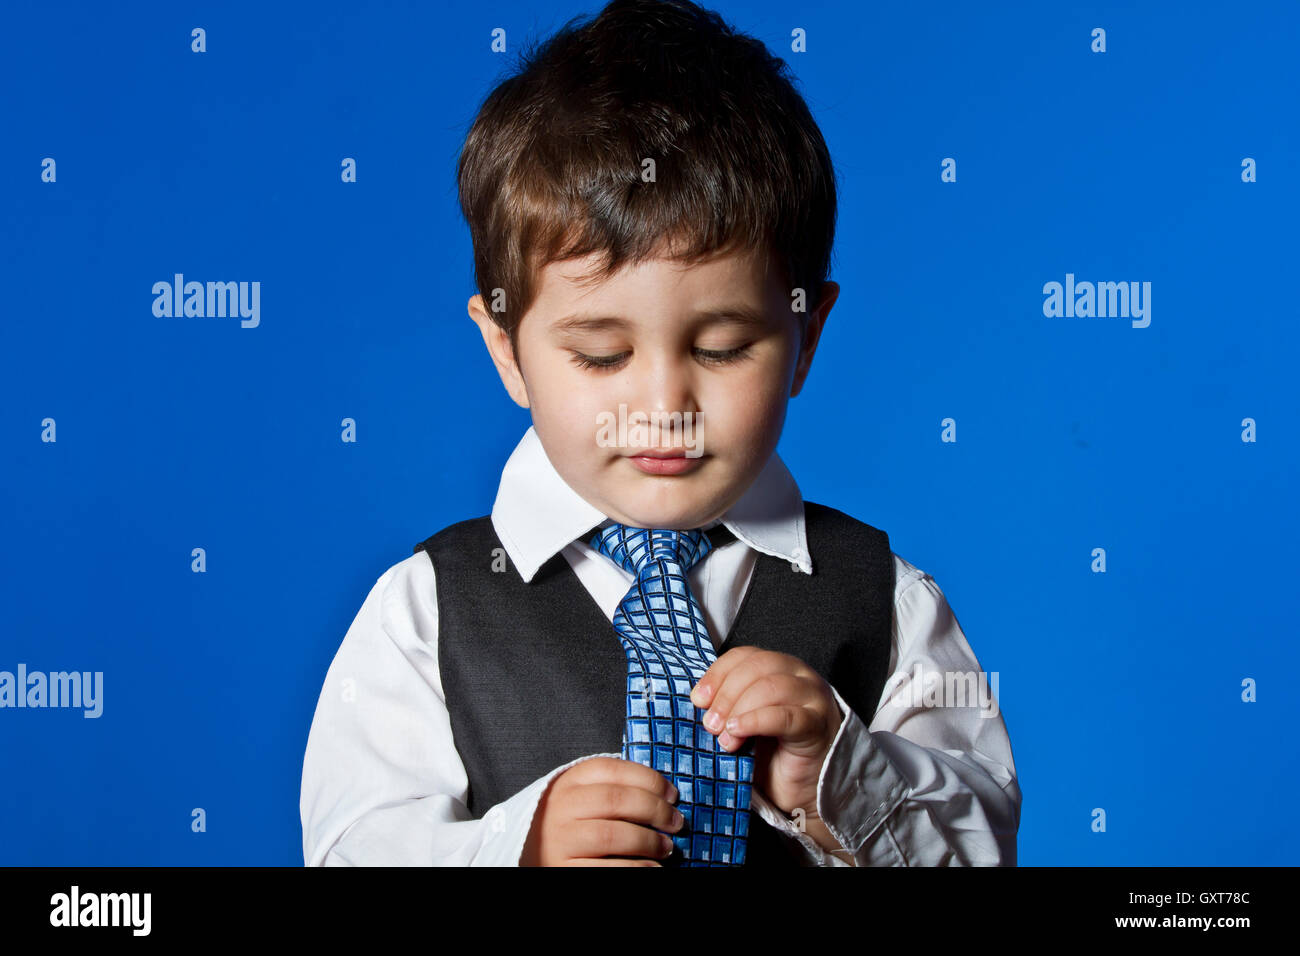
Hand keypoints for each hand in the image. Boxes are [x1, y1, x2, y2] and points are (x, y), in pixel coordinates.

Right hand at [519, 757, 683, 865]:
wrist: (534, 853)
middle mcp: (561, 808)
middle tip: (676, 822)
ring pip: (611, 835)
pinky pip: (606, 869)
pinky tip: (652, 867)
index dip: (649, 780)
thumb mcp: (585, 797)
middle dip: (655, 810)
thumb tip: (666, 796)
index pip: (612, 770)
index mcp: (569, 782)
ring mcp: (560, 840)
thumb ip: (615, 790)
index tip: (673, 794)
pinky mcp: (564, 869)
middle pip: (615, 800)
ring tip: (666, 847)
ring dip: (648, 841)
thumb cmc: (572, 823)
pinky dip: (636, 868)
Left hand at [689, 647, 843, 817]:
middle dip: (726, 694)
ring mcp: (812, 697)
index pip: (745, 655)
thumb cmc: (772, 753)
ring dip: (739, 709)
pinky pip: (786, 715)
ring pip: (771, 687)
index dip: (718, 673)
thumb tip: (699, 701)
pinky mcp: (817, 724)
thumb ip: (727, 705)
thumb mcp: (743, 721)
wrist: (802, 790)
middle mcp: (799, 675)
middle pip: (758, 667)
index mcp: (779, 668)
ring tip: (724, 736)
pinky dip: (756, 720)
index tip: (698, 699)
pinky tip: (738, 731)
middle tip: (710, 724)